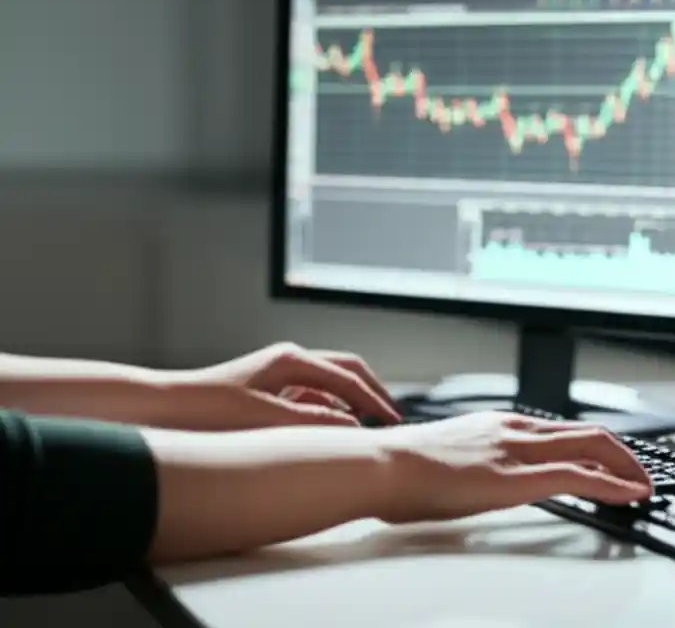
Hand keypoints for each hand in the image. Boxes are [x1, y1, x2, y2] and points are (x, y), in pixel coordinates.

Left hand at [162, 343, 401, 429]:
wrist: (167, 406)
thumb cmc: (210, 410)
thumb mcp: (266, 418)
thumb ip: (312, 420)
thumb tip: (352, 425)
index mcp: (293, 360)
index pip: (350, 380)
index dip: (375, 402)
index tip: (394, 423)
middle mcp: (290, 358)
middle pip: (347, 369)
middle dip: (372, 392)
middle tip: (391, 417)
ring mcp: (279, 370)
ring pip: (330, 381)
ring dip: (352, 400)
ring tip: (367, 425)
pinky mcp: (270, 386)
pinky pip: (312, 392)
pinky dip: (330, 406)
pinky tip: (331, 428)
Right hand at [373, 411, 652, 523]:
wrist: (379, 465)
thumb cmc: (400, 469)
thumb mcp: (450, 457)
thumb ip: (475, 462)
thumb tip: (479, 479)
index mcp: (499, 424)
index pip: (563, 429)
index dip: (597, 444)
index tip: (614, 460)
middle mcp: (515, 429)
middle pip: (588, 433)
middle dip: (623, 454)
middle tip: (641, 474)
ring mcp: (517, 450)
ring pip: (592, 447)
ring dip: (625, 467)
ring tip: (643, 486)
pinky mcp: (515, 477)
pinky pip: (578, 477)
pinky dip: (612, 485)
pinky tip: (628, 496)